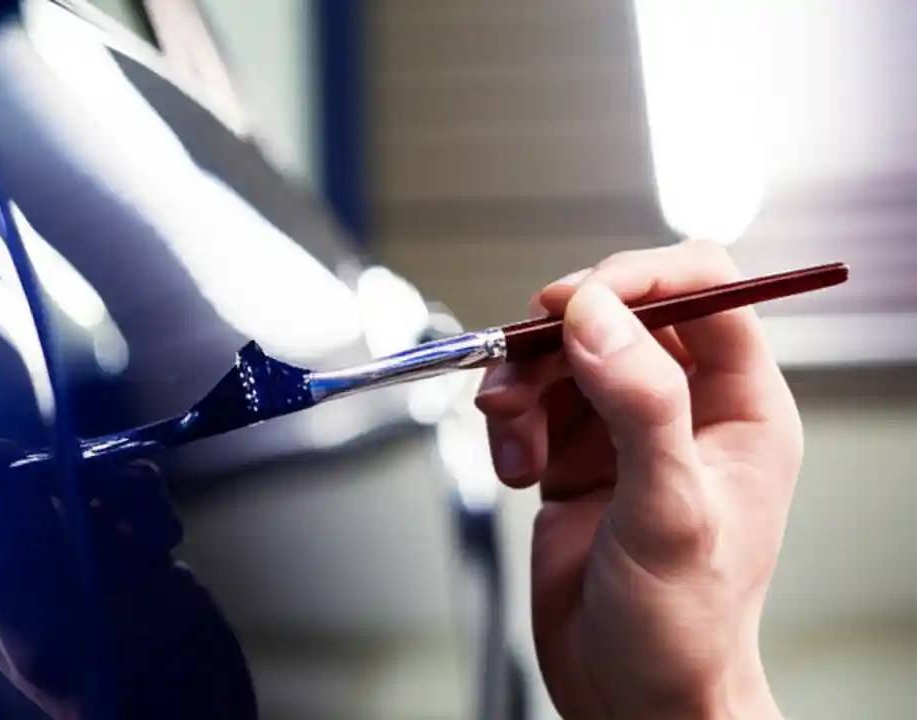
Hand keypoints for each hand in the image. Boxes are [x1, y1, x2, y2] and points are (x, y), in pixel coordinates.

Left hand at [0, 441, 255, 718]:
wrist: (199, 712)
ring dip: (111, 486)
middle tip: (77, 498)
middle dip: (36, 468)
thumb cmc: (114, 692)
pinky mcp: (129, 532)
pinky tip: (161, 548)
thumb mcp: (42, 641)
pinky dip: (149, 504)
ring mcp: (73, 539)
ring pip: (72, 466)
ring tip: (136, 539)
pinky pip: (130, 484)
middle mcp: (14, 552)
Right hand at [476, 240, 796, 718]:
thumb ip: (640, 405)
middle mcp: (685, 407)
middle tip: (517, 377)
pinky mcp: (577, 457)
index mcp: (741, 407)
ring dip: (521, 387)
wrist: (633, 697)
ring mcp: (626, 432)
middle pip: (614, 316)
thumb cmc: (683, 629)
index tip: (570, 302)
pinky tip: (517, 471)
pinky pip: (532, 404)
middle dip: (555, 341)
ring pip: (562, 357)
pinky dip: (509, 427)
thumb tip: (598, 316)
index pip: (701, 290)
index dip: (635, 279)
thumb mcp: (668, 512)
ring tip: (513, 442)